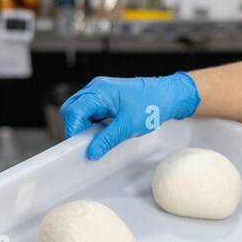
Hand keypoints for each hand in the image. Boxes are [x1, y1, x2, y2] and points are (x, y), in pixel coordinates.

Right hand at [60, 72, 201, 159]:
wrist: (169, 96)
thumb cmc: (152, 105)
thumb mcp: (128, 127)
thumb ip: (106, 140)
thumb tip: (91, 152)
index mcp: (99, 91)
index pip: (74, 111)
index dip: (73, 129)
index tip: (79, 146)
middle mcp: (97, 88)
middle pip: (72, 108)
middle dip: (76, 126)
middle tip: (86, 143)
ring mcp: (101, 92)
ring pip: (81, 109)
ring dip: (84, 125)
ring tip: (96, 138)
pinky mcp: (107, 98)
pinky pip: (91, 110)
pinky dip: (92, 122)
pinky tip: (101, 131)